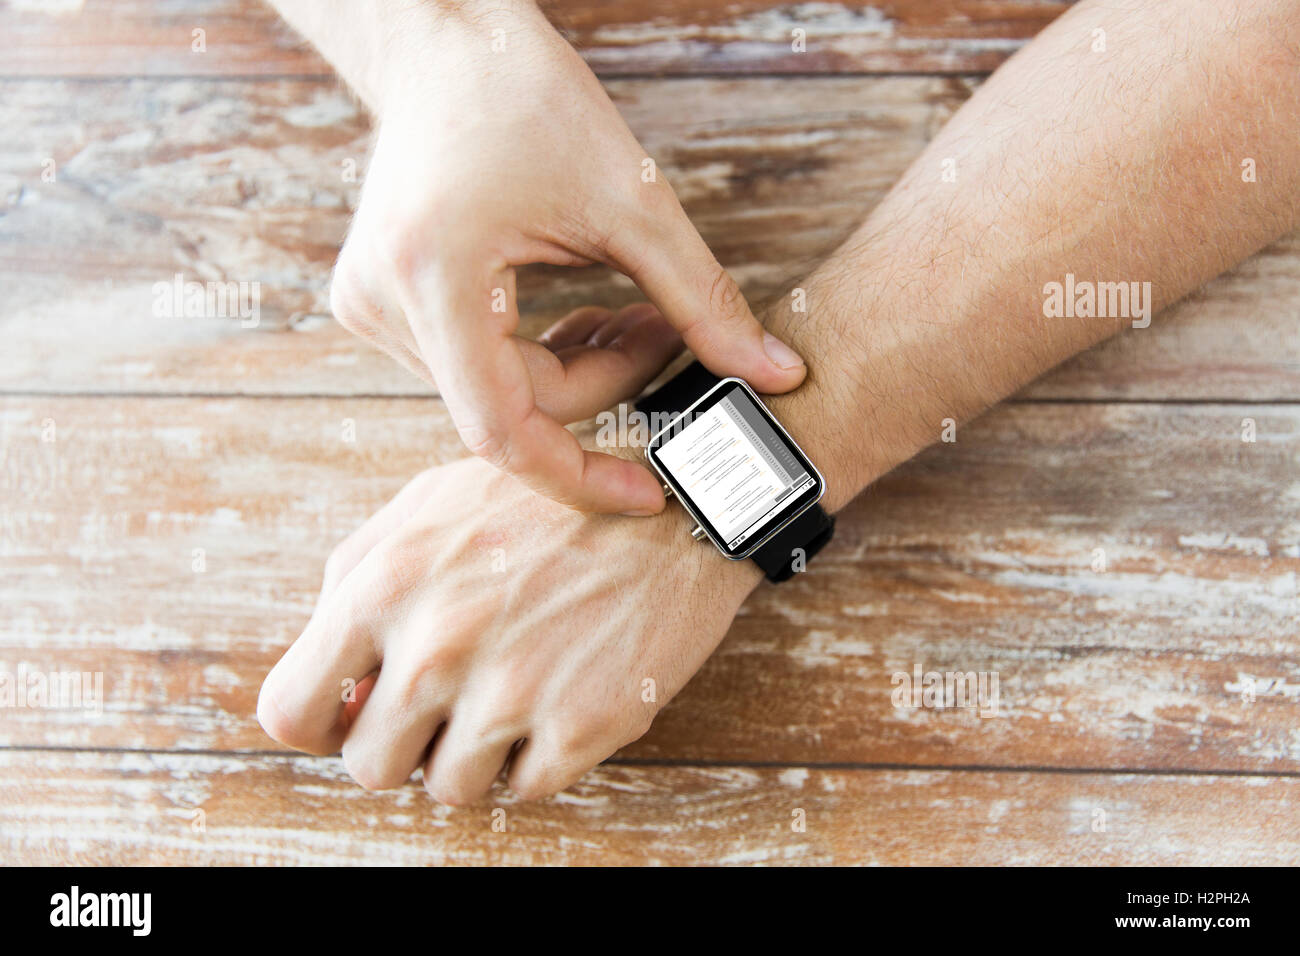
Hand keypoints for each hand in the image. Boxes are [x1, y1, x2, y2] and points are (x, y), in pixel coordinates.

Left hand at [256, 456, 761, 803]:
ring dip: (473, 755)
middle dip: (402, 744)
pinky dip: (536, 758)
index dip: (319, 726)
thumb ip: (358, 583)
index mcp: (385, 586)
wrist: (675, 508)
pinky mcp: (580, 725)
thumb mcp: (429, 505)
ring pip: (448, 788)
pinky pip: (524, 790)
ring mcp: (510, 691)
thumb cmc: (545, 507)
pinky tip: (557, 699)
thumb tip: (337, 679)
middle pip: (369, 766)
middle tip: (445, 708)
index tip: (353, 718)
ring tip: (511, 696)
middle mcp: (437, 644)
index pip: (290, 709)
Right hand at [327, 0, 805, 514]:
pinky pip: (472, 364)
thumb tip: (772, 374)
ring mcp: (374, 309)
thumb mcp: (630, 200)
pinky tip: (580, 315)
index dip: (580, 476)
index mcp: (434, 280)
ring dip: (573, 371)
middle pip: (513, 407)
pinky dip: (535, 354)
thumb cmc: (522, 97)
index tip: (647, 492)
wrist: (445, 43)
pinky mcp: (382, 303)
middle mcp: (384, 306)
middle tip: (665, 339)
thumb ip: (704, 299)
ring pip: (496, 390)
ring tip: (633, 315)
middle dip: (602, 387)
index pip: (503, 432)